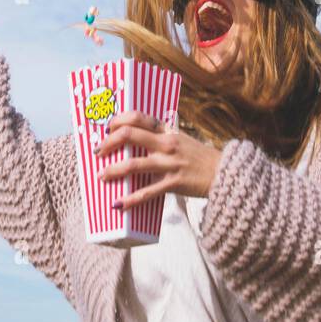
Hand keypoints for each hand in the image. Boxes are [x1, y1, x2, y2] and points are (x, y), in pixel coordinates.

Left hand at [95, 111, 222, 211]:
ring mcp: (169, 164)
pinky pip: (147, 192)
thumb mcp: (181, 139)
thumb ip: (160, 137)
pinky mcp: (173, 183)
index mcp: (167, 130)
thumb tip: (135, 138)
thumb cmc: (198, 157)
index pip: (138, 117)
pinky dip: (130, 200)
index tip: (107, 128)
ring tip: (102, 176)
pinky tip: (118, 204)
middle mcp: (166, 143)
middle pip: (129, 135)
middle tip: (98, 152)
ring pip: (133, 165)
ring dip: (113, 170)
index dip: (117, 120)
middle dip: (108, 143)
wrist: (222, 173)